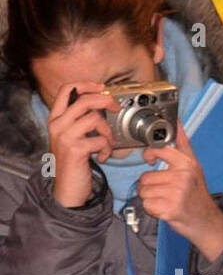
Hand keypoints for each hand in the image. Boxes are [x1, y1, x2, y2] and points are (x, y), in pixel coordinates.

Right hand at [47, 82, 117, 207]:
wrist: (67, 189)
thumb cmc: (73, 163)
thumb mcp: (71, 137)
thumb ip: (80, 121)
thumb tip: (100, 106)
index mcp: (55, 118)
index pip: (67, 90)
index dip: (86, 85)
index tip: (103, 88)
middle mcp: (57, 124)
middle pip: (83, 101)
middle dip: (105, 101)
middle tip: (115, 108)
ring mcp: (65, 136)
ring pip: (94, 119)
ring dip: (108, 132)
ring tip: (108, 144)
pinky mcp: (75, 150)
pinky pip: (100, 140)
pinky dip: (107, 149)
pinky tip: (103, 157)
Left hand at [138, 124, 222, 260]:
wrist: (207, 221)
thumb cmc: (196, 193)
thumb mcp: (193, 166)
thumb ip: (182, 143)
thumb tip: (176, 120)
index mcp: (188, 164)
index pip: (158, 150)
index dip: (149, 155)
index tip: (151, 160)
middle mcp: (183, 177)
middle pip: (145, 176)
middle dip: (151, 185)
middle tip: (166, 190)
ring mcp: (177, 194)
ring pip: (144, 191)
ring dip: (151, 198)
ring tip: (166, 200)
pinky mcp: (170, 209)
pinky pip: (147, 205)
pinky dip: (153, 209)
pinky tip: (166, 209)